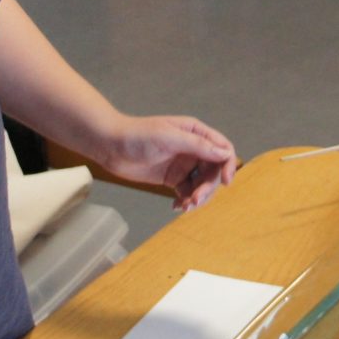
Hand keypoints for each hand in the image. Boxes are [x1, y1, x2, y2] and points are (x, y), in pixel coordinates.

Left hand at [102, 115, 236, 211]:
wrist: (110, 146)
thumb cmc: (138, 135)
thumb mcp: (170, 137)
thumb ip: (198, 145)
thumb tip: (225, 154)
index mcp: (196, 132)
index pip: (222, 148)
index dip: (228, 164)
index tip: (226, 181)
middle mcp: (192, 148)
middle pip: (213, 171)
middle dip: (208, 187)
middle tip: (195, 200)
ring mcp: (183, 164)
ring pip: (201, 184)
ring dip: (198, 196)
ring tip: (185, 206)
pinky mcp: (172, 178)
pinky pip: (187, 191)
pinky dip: (186, 200)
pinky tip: (177, 206)